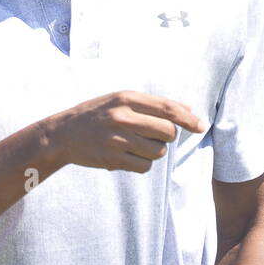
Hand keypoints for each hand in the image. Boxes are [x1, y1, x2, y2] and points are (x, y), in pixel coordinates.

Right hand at [47, 90, 207, 173]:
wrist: (62, 134)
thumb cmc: (96, 115)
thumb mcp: (120, 100)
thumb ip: (152, 104)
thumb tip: (187, 109)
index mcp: (126, 98)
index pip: (167, 108)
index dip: (188, 118)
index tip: (201, 126)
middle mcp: (122, 116)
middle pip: (167, 132)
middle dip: (166, 137)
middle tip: (153, 135)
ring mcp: (117, 138)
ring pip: (157, 151)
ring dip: (153, 151)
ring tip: (135, 145)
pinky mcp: (113, 158)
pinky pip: (144, 166)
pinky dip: (142, 163)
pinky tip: (128, 156)